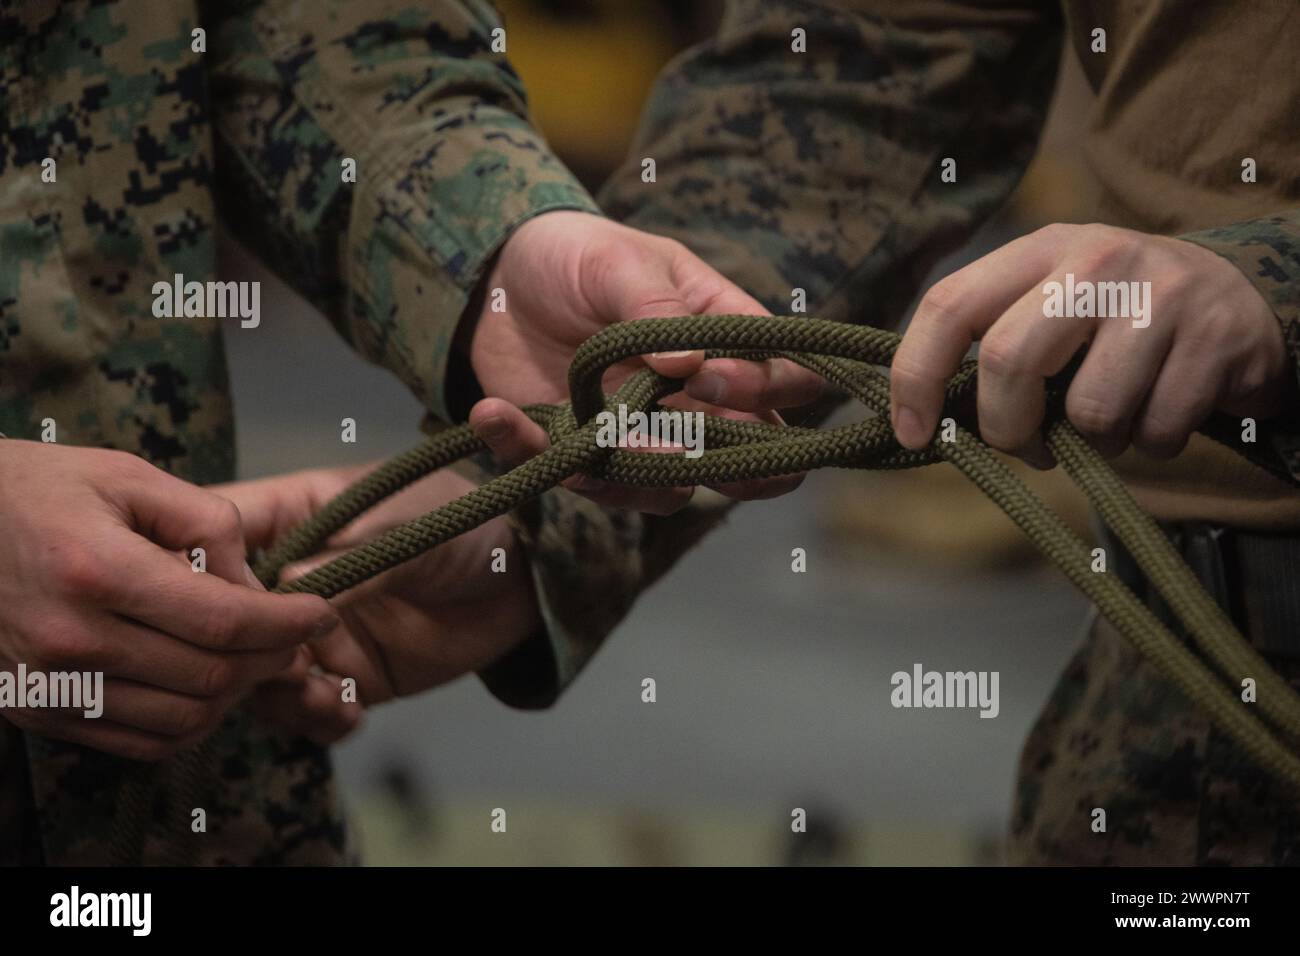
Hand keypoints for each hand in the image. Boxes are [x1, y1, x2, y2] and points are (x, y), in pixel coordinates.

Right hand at [0, 441, 336, 760]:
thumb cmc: (42, 488)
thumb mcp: (129, 476)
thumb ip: (207, 523)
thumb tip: (259, 585)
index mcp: (96, 570)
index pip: (223, 621)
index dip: (288, 623)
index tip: (321, 611)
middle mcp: (69, 638)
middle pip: (210, 676)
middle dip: (272, 659)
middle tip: (294, 635)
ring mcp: (47, 685)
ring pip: (182, 721)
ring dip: (235, 696)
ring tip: (253, 657)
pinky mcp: (36, 711)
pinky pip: (138, 742)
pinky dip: (189, 722)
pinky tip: (205, 683)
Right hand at [218, 464, 538, 742]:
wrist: (527, 576)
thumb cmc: (467, 523)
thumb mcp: (407, 528)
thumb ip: (350, 559)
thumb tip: (283, 586)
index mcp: (293, 515)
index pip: (217, 536)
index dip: (204, 571)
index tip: (221, 603)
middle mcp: (292, 577)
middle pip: (221, 619)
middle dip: (241, 649)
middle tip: (288, 662)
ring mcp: (316, 630)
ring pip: (255, 675)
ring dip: (280, 695)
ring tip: (325, 693)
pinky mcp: (349, 674)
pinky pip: (309, 711)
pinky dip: (320, 720)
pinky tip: (351, 710)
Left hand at [466, 211, 817, 509]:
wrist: (499, 279)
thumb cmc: (578, 255)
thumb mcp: (617, 262)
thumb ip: (657, 309)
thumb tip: (692, 363)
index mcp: (724, 338)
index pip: (785, 380)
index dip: (764, 391)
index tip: (705, 377)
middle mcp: (698, 400)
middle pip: (752, 461)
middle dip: (733, 471)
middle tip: (677, 446)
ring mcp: (645, 434)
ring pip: (671, 490)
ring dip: (633, 475)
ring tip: (584, 441)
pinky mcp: (586, 455)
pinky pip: (575, 479)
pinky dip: (532, 453)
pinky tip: (494, 413)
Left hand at [888, 223, 1291, 462]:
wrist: (1243, 298)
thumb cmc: (1119, 319)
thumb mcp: (1054, 304)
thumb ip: (994, 343)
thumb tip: (926, 419)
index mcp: (1041, 248)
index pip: (950, 304)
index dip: (917, 375)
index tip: (913, 433)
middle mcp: (1097, 258)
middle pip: (1008, 359)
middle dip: (1006, 427)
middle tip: (1027, 447)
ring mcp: (1162, 293)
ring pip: (1090, 410)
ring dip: (1095, 443)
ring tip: (1113, 419)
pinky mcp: (1217, 337)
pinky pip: (1156, 430)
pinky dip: (1152, 443)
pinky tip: (1162, 411)